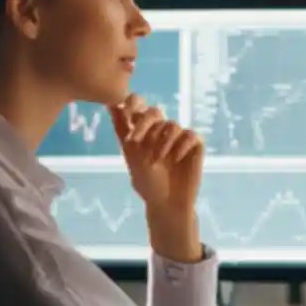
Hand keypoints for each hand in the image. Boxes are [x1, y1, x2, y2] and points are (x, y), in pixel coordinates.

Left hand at [110, 95, 204, 261]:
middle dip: (145, 126)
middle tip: (138, 143)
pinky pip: (189, 134)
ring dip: (162, 141)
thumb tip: (110, 105)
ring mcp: (179, 137)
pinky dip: (180, 146)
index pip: (139, 104)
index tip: (129, 113)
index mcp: (143, 130)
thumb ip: (122, 128)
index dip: (134, 102)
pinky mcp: (195, 145)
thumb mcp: (130, 154)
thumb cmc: (147, 182)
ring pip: (171, 124)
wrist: (166, 203)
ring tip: (158, 159)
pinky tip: (175, 159)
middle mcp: (161, 130)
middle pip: (154, 112)